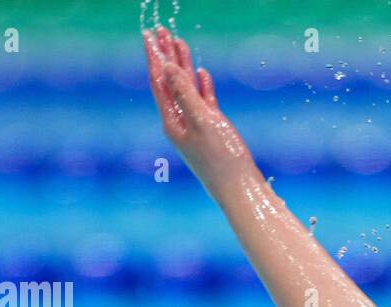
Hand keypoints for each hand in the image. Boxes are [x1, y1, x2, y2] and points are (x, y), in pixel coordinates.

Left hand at [143, 27, 255, 198]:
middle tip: (161, 30)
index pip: (159, 82)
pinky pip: (202, 103)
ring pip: (186, 90)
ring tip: (179, 43)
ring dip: (183, 67)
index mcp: (172, 122)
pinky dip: (201, 87)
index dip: (155, 56)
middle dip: (166, 56)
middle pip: (169, 83)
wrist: (241, 191)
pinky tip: (202, 74)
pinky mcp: (212, 133)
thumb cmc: (222, 160)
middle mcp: (180, 124)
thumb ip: (185, 94)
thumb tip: (167, 67)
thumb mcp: (203, 122)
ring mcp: (196, 129)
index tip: (149, 34)